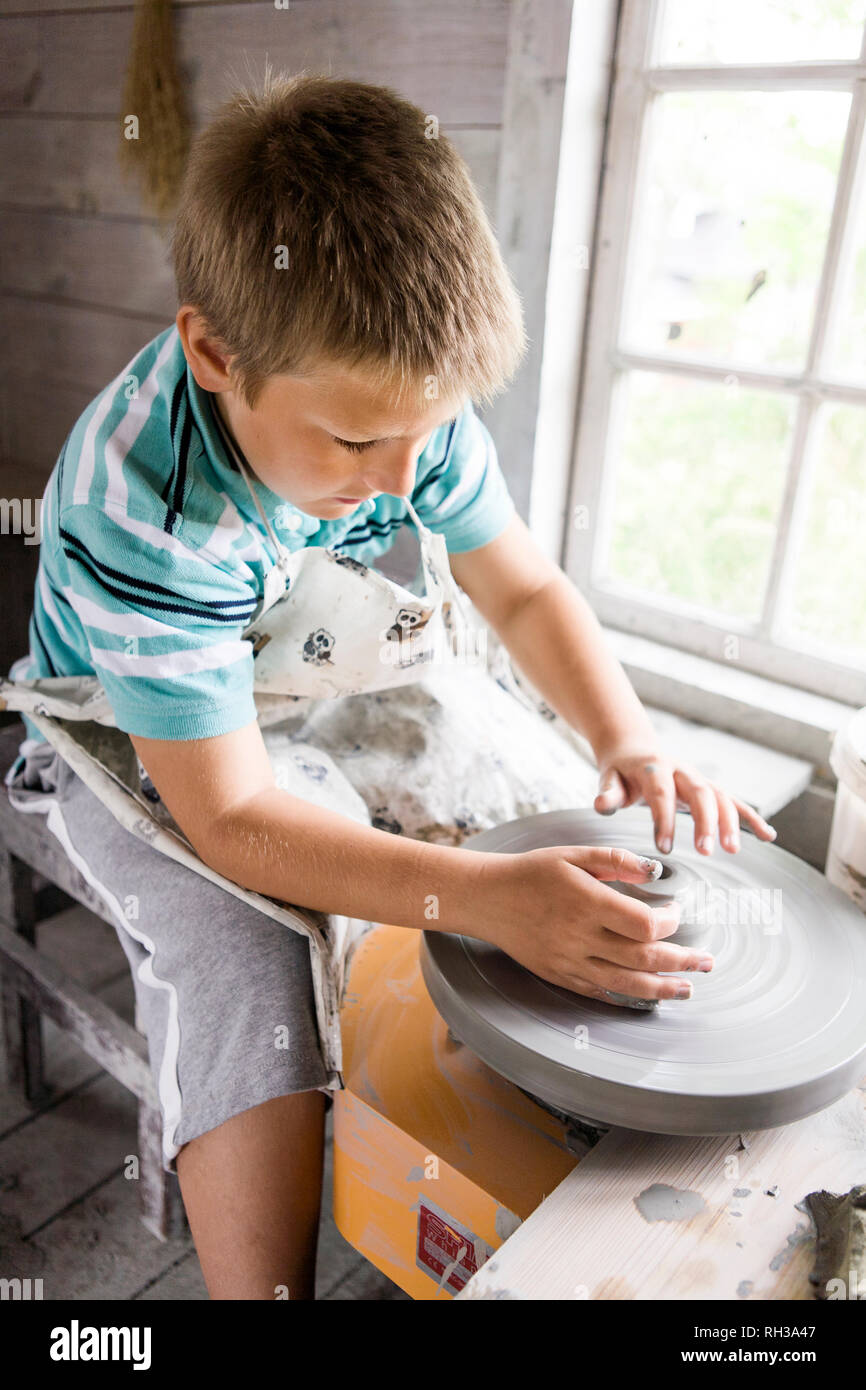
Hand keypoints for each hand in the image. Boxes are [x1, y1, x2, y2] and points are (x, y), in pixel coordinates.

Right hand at [474, 844, 713, 1004]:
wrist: (489, 898)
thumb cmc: (533, 872)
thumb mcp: (574, 854)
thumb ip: (617, 861)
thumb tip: (656, 872)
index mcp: (587, 902)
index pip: (644, 924)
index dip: (671, 922)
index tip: (678, 913)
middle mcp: (580, 937)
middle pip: (644, 959)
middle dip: (682, 962)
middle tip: (707, 962)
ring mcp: (569, 961)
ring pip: (627, 985)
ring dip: (664, 989)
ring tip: (688, 988)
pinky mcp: (560, 976)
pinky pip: (601, 993)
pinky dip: (629, 998)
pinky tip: (648, 996)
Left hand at [593, 747, 775, 855]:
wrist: (634, 750)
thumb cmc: (620, 771)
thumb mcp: (608, 778)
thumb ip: (607, 792)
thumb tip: (601, 806)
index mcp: (654, 768)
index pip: (662, 793)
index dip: (664, 820)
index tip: (663, 848)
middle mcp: (682, 770)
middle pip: (699, 793)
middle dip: (705, 822)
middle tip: (706, 852)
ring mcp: (698, 778)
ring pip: (720, 797)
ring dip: (729, 822)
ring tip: (732, 850)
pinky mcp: (709, 788)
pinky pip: (734, 801)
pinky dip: (751, 818)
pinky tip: (768, 836)